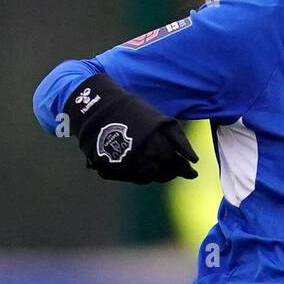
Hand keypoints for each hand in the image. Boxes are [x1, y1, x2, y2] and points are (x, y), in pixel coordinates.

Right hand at [65, 72, 198, 183]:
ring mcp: (125, 162)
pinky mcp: (111, 168)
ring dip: (158, 176)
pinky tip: (145, 170)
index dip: (185, 168)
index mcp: (153, 137)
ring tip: (163, 171)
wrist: (91, 105)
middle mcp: (140, 152)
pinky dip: (141, 176)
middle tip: (179, 172)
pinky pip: (132, 178)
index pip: (175, 161)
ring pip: (149, 177)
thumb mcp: (153, 116)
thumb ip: (173, 136)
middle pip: (164, 171)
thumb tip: (192, 159)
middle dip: (173, 172)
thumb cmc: (126, 108)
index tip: (192, 172)